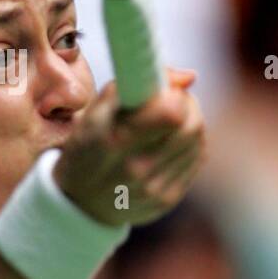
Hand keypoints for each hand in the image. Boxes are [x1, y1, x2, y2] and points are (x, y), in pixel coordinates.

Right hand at [54, 67, 204, 226]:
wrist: (79, 201)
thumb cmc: (88, 146)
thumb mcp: (95, 111)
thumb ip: (135, 82)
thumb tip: (189, 77)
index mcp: (115, 141)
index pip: (171, 113)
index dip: (174, 95)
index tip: (165, 91)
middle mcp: (136, 169)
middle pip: (192, 126)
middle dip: (188, 105)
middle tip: (173, 100)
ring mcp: (153, 188)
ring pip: (198, 142)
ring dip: (191, 123)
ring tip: (170, 122)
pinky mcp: (167, 200)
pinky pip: (196, 160)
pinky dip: (190, 145)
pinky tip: (171, 143)